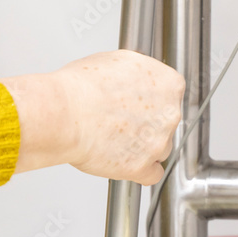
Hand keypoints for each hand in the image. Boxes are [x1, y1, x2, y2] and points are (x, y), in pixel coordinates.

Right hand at [2, 50, 184, 183]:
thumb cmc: (82, 87)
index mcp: (168, 84)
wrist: (65, 114)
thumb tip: (137, 82)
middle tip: (121, 121)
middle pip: (166, 123)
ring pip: (160, 149)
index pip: (171, 95)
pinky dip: (142, 171)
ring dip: (143, 147)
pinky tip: (127, 162)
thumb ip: (139, 75)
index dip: (152, 101)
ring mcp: (159, 142)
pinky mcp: (144, 167)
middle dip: (147, 124)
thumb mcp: (118, 62)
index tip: (139, 104)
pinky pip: (153, 174)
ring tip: (115, 140)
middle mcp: (170, 114)